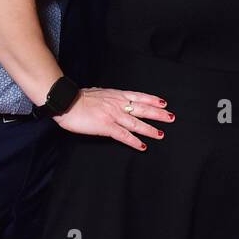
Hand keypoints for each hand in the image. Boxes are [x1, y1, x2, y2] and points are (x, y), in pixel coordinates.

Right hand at [53, 88, 173, 149]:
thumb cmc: (78, 98)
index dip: (152, 100)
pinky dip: (134, 141)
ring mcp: (113, 115)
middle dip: (158, 114)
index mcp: (116, 95)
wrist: (67, 102)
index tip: (163, 103)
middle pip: (142, 109)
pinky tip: (142, 146)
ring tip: (161, 134)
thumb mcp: (97, 92)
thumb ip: (107, 96)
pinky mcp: (106, 126)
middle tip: (171, 117)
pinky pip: (123, 135)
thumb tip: (110, 97)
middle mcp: (117, 104)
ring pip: (136, 123)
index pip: (139, 96)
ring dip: (150, 129)